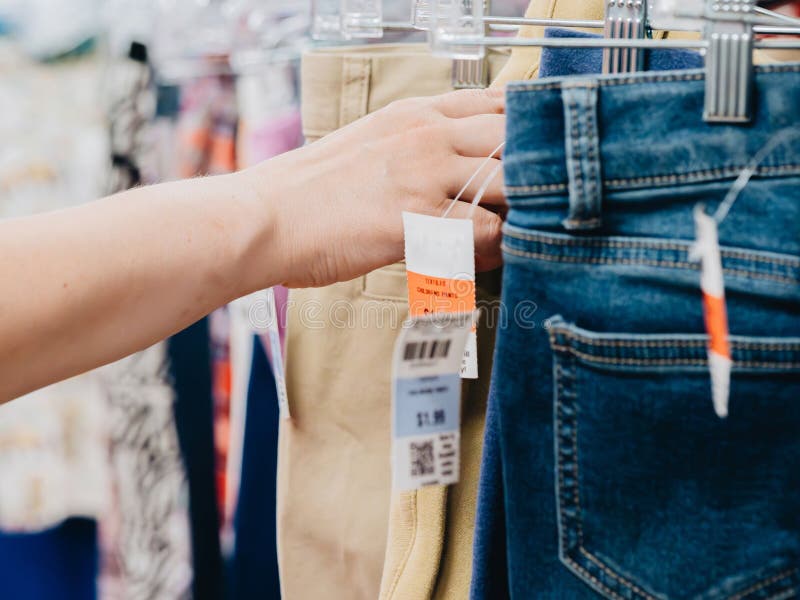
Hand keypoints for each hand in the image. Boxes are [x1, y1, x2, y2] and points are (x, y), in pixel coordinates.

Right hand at [246, 88, 505, 287]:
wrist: (265, 217)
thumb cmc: (309, 189)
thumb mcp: (367, 141)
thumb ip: (413, 143)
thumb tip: (449, 162)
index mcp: (415, 113)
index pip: (497, 102)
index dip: (525, 131)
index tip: (530, 159)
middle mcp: (427, 136)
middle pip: (516, 140)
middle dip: (533, 172)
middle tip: (528, 204)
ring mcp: (425, 176)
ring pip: (512, 184)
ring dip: (519, 213)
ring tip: (506, 237)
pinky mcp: (418, 220)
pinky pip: (487, 232)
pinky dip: (494, 249)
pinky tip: (479, 260)